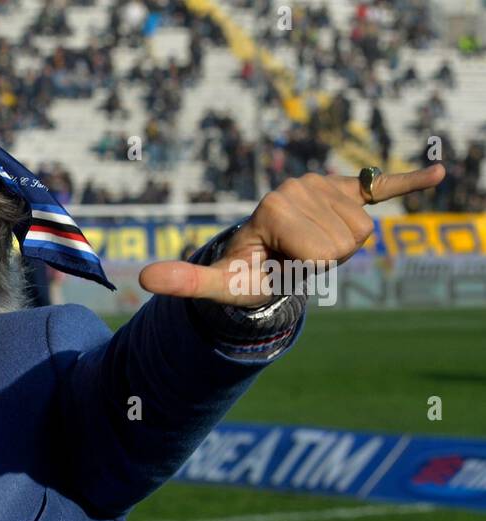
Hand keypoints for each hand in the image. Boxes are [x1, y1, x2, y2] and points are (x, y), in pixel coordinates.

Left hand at [138, 164, 445, 306]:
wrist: (257, 258)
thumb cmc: (242, 272)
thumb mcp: (218, 283)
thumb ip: (186, 281)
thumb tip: (144, 279)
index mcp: (276, 207)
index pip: (324, 249)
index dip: (309, 267)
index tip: (283, 263)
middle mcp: (299, 189)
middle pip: (345, 239)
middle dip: (323, 258)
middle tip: (294, 258)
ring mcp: (323, 188)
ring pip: (360, 229)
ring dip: (338, 248)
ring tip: (307, 248)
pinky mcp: (344, 189)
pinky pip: (380, 185)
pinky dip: (410, 182)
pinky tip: (440, 174)